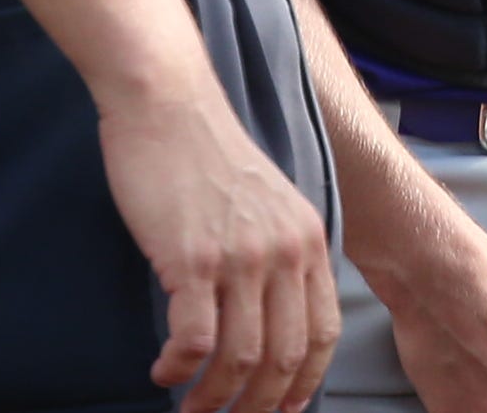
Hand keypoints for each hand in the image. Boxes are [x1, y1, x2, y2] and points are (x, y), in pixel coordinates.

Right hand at [99, 77, 339, 412]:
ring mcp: (242, 255)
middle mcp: (285, 250)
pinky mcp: (193, 258)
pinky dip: (178, 368)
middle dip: (258, 405)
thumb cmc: (210, 157)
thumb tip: (273, 317)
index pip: (324, 332)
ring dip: (213, 399)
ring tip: (190, 410)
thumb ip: (281, 252)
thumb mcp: (271, 202)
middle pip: (286, 357)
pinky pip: (194, 340)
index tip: (281, 411)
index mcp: (310, 238)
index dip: (304, 384)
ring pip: (240, 358)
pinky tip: (162, 370)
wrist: (171, 105)